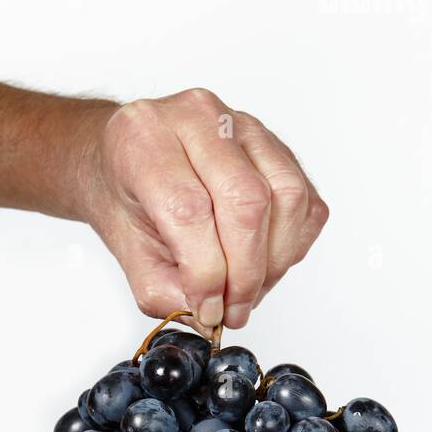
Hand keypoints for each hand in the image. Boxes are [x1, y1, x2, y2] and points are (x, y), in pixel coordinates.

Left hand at [79, 89, 328, 332]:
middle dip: (245, 273)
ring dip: (274, 262)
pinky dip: (290, 246)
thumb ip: (163, 289)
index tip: (208, 310)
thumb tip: (208, 316)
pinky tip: (262, 262)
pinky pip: (305, 201)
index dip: (206, 273)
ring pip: (286, 197)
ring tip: (247, 289)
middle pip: (246, 200)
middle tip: (233, 310)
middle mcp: (197, 116)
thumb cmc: (127, 197)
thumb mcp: (126, 250)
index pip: (190, 209)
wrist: (130, 159)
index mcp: (145, 137)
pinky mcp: (278, 145)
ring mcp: (244, 124)